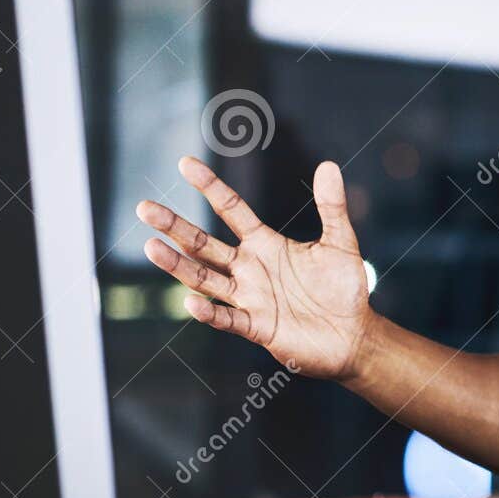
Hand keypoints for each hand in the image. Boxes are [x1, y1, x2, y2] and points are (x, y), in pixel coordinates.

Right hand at [137, 156, 373, 381]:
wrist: (354, 334)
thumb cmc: (345, 289)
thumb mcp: (340, 242)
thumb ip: (332, 206)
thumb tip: (328, 164)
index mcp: (265, 244)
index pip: (231, 210)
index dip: (210, 187)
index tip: (185, 163)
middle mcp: (250, 268)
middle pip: (204, 244)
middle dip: (175, 226)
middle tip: (144, 208)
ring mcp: (249, 298)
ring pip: (204, 279)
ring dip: (177, 265)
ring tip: (150, 247)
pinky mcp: (257, 326)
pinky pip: (227, 318)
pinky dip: (209, 312)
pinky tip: (190, 302)